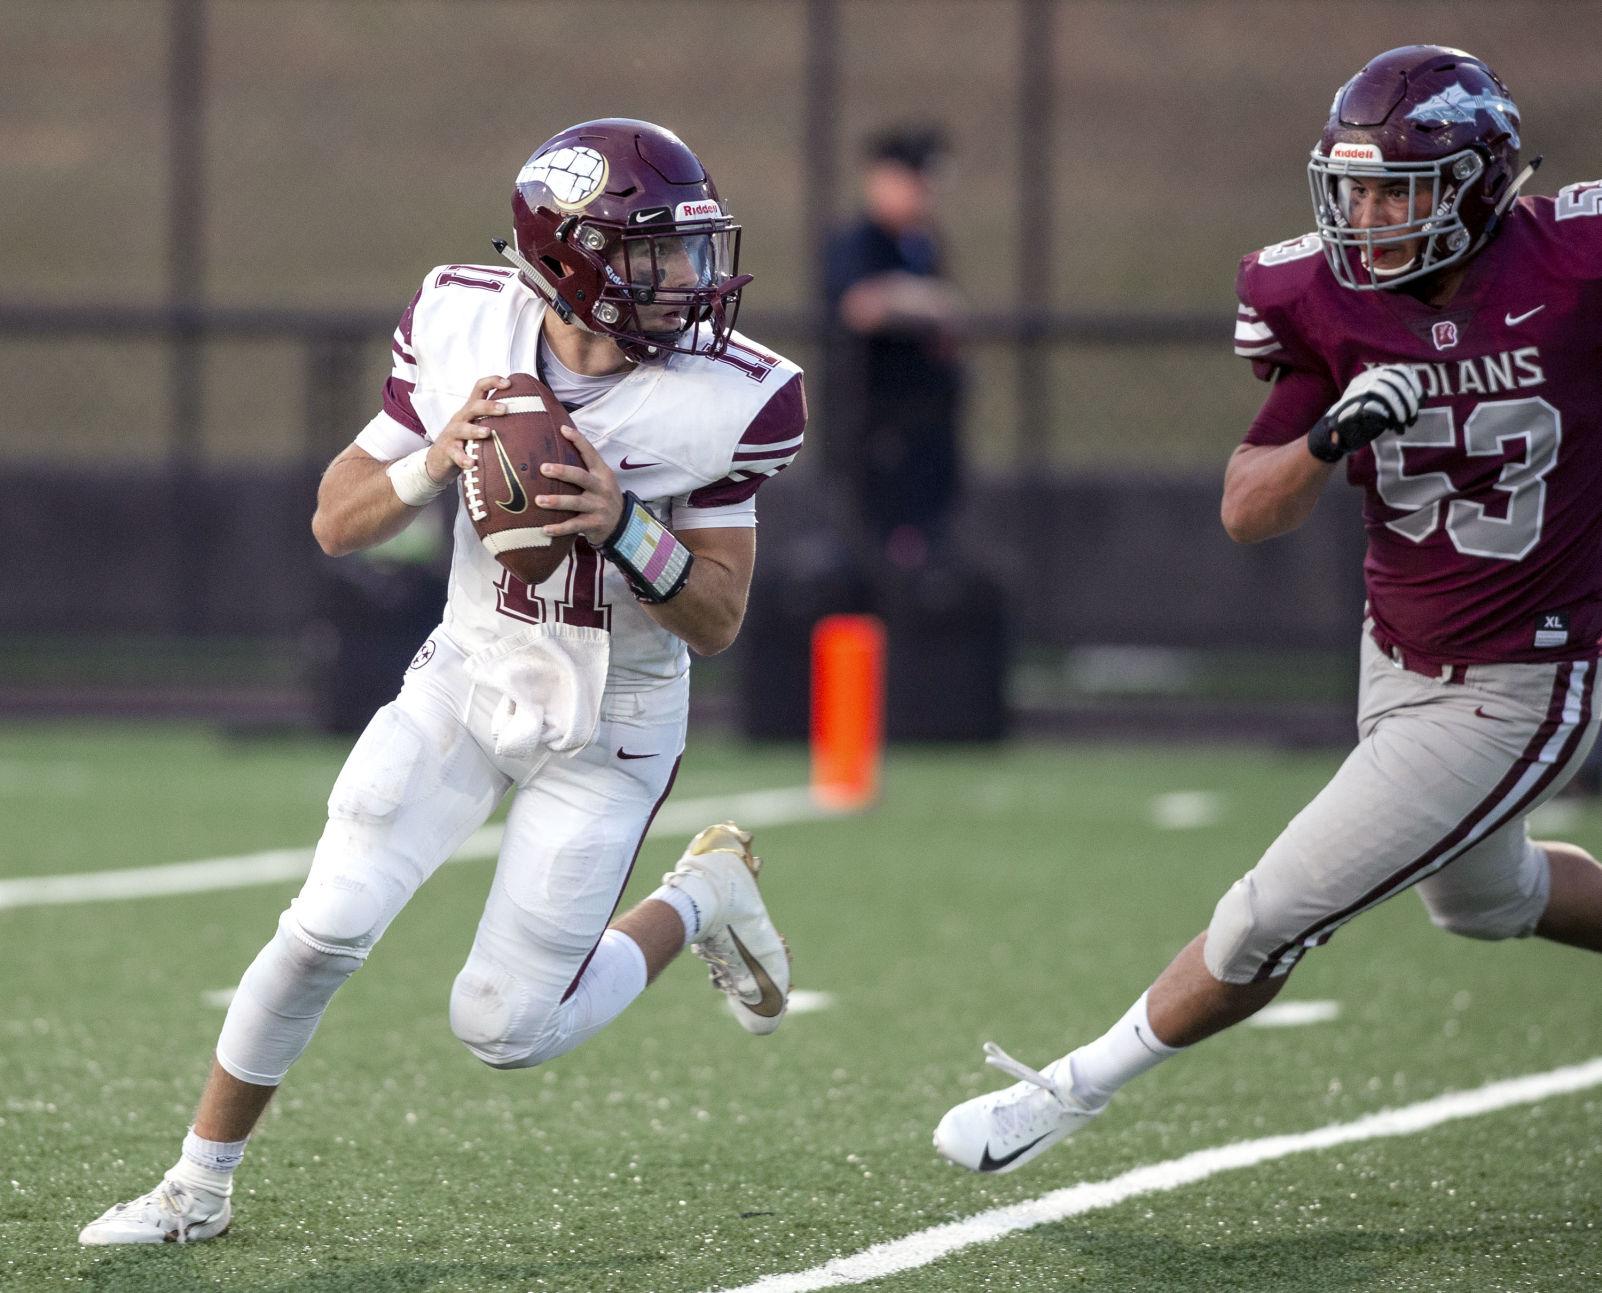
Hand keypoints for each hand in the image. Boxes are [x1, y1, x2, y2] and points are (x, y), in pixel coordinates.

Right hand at [424, 375, 507, 482]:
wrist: (438, 460)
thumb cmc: (466, 441)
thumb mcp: (478, 426)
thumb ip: (496, 421)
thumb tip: (530, 419)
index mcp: (471, 410)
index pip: (479, 388)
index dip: (492, 382)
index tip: (509, 383)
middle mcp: (461, 418)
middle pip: (473, 406)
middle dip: (489, 406)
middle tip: (505, 409)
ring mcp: (453, 434)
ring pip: (462, 428)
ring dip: (475, 430)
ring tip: (487, 433)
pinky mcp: (448, 450)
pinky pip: (456, 454)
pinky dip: (464, 459)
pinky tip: (472, 463)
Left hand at [536, 424, 624, 544]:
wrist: (622, 525)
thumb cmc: (603, 497)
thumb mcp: (601, 480)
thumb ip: (585, 467)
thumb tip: (560, 442)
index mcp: (602, 473)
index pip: (591, 453)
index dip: (578, 441)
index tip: (563, 429)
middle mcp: (602, 488)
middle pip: (581, 477)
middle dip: (562, 472)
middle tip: (543, 468)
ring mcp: (599, 507)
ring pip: (576, 502)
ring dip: (556, 501)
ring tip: (538, 500)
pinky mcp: (595, 524)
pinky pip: (574, 526)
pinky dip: (559, 528)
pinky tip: (544, 529)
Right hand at [1308, 364, 1422, 460]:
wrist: (1338, 435)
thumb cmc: (1365, 420)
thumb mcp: (1384, 404)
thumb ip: (1400, 396)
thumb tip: (1424, 396)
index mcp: (1372, 375)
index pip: (1399, 370)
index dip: (1413, 383)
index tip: (1421, 399)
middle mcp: (1362, 380)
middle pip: (1393, 380)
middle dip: (1408, 398)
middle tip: (1413, 415)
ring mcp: (1354, 393)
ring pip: (1382, 390)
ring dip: (1398, 406)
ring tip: (1404, 421)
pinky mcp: (1348, 409)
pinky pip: (1371, 406)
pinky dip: (1385, 415)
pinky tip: (1391, 425)